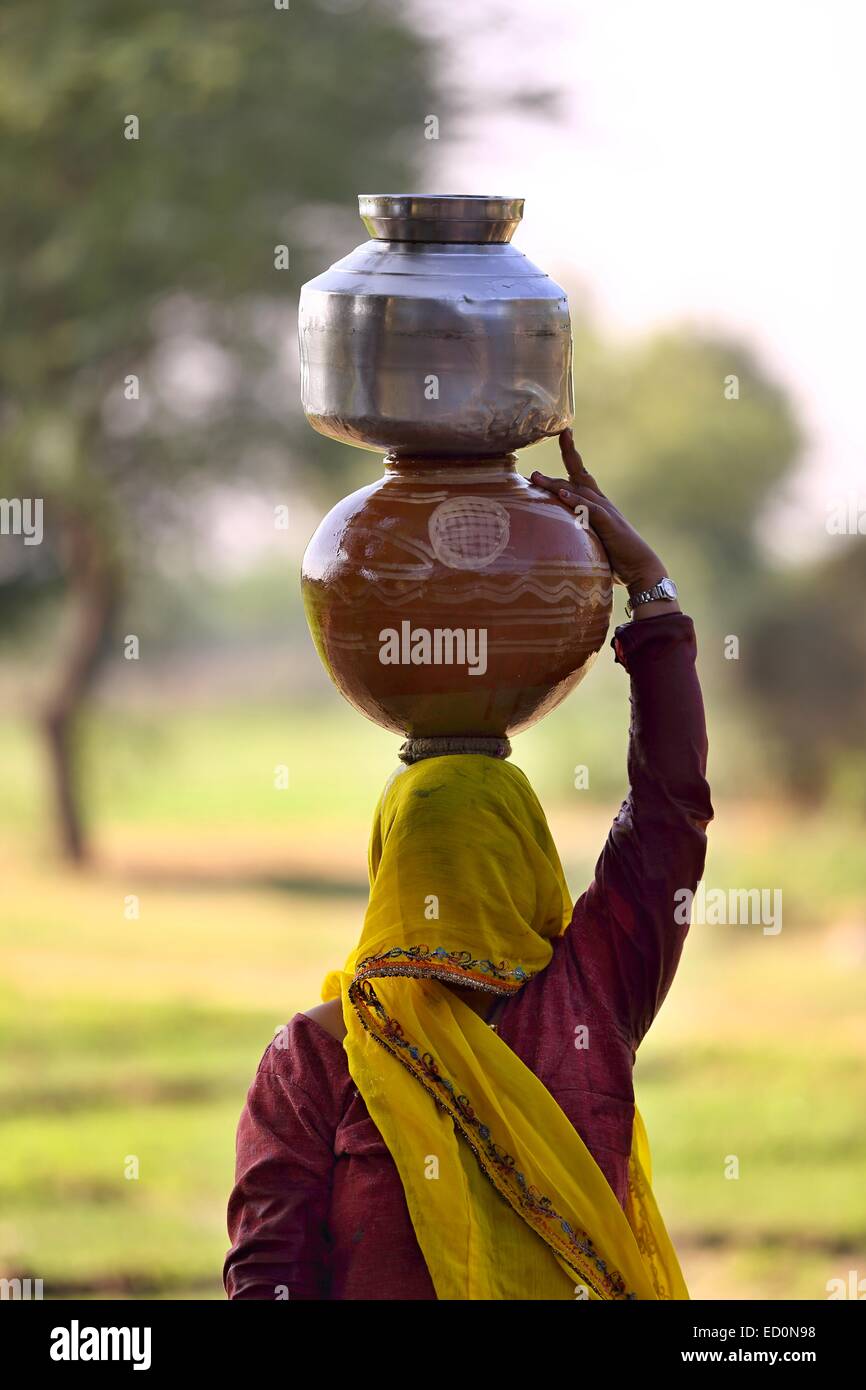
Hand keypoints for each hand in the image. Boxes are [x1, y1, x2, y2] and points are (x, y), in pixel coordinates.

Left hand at [531, 430, 679, 618]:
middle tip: (551, 440)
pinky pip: (590, 509)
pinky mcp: (609, 524)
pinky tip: (562, 495)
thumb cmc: (616, 558)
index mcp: (596, 504)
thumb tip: (552, 534)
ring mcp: (606, 511)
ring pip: (579, 491)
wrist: (641, 568)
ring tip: (537, 477)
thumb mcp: (591, 541)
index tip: (563, 433)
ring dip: (556, 484)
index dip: (572, 453)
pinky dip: (575, 501)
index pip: (581, 475)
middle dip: (566, 455)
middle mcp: (601, 502)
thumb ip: (576, 531)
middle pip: (579, 475)